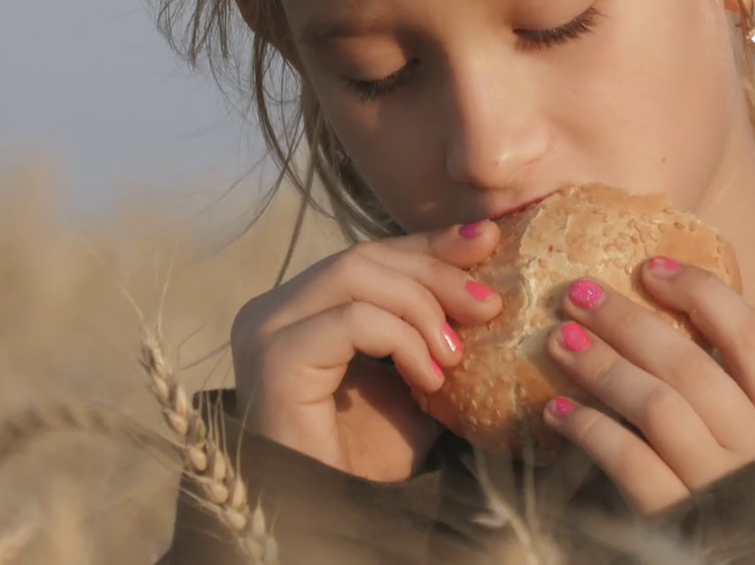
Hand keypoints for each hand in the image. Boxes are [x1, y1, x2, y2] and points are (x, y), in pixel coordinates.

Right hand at [229, 220, 504, 481]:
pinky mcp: (275, 358)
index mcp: (299, 308)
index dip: (429, 245)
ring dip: (422, 307)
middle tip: (487, 305)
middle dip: (435, 273)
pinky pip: (351, 319)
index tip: (488, 240)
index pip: (370, 255)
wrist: (338, 515)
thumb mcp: (417, 372)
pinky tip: (429, 377)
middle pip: (363, 255)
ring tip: (454, 355)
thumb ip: (436, 321)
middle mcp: (272, 311)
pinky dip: (401, 338)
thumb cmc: (371, 456)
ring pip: (355, 273)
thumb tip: (485, 265)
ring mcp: (267, 330)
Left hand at [541, 256, 754, 513]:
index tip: (651, 267)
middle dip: (627, 321)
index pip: (752, 336)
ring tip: (560, 340)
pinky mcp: (676, 519)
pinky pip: (628, 463)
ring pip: (655, 406)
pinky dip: (588, 430)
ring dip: (600, 366)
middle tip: (578, 293)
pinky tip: (556, 409)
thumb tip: (666, 305)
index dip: (700, 292)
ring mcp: (719, 484)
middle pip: (689, 365)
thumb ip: (735, 382)